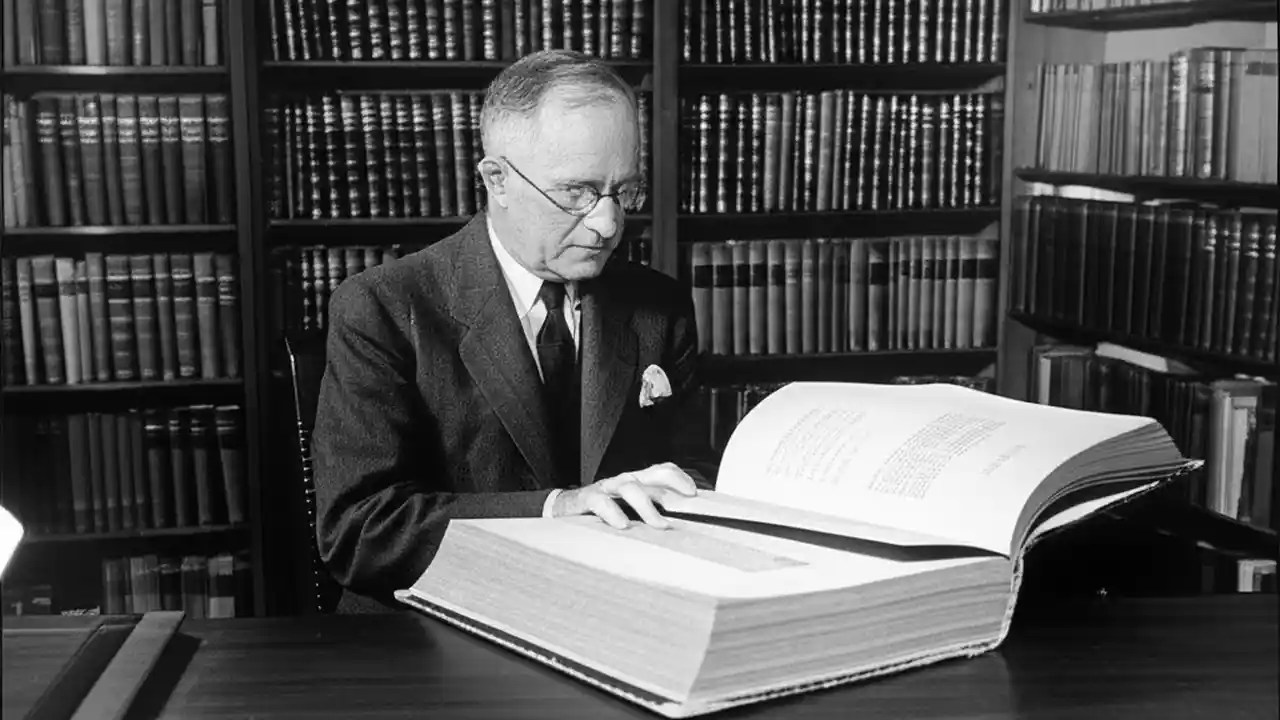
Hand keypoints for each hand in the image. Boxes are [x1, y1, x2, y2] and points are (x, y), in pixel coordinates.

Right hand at [551, 462, 696, 529]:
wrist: (563, 510)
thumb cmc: (602, 512)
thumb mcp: (629, 511)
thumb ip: (650, 515)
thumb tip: (679, 529)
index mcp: (638, 482)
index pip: (663, 471)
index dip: (680, 479)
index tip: (694, 493)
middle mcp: (625, 481)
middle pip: (653, 474)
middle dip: (672, 486)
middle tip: (685, 504)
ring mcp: (607, 488)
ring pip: (631, 488)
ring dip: (647, 506)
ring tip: (659, 525)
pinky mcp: (588, 499)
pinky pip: (602, 502)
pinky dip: (614, 513)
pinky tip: (623, 525)